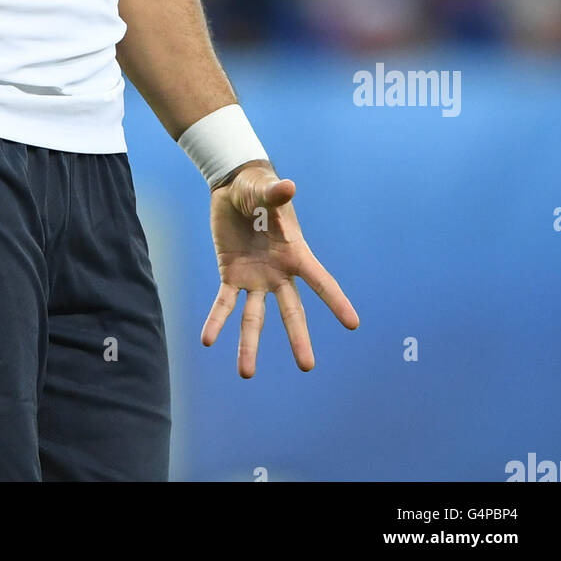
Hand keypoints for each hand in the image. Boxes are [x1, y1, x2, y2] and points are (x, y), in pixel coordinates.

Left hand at [201, 161, 357, 375]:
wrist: (234, 187)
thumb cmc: (257, 187)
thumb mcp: (264, 189)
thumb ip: (274, 194)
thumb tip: (287, 186)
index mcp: (295, 253)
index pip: (320, 280)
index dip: (336, 301)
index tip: (353, 323)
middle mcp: (279, 273)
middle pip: (291, 310)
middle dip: (298, 337)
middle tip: (306, 366)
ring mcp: (256, 278)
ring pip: (255, 318)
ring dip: (249, 344)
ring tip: (246, 374)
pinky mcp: (232, 275)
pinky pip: (224, 303)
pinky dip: (216, 321)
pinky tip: (207, 340)